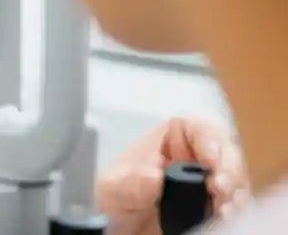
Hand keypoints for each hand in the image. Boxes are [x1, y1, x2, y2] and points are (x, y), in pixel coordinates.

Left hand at [96, 116, 250, 234]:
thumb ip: (131, 181)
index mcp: (166, 141)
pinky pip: (235, 202)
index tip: (210, 159)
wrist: (120, 231)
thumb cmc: (114, 202)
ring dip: (234, 191)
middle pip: (224, 151)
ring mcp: (206, 181)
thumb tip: (152, 175)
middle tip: (219, 188)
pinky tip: (224, 217)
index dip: (209, 137)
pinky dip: (235, 209)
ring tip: (222, 208)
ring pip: (236, 177)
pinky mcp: (214, 204)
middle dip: (228, 168)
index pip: (196, 125)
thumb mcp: (114, 189)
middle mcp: (192, 158)